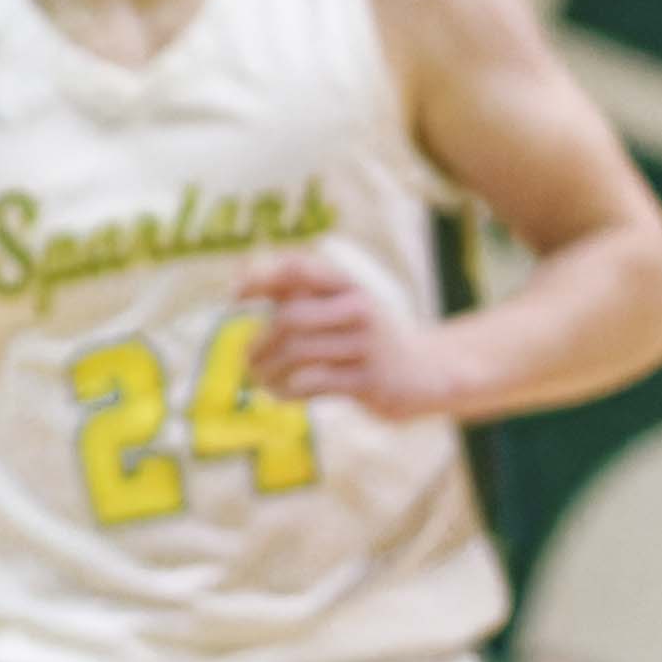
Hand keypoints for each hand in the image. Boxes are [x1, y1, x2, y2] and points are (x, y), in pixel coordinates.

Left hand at [242, 249, 459, 416]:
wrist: (427, 373)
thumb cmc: (364, 336)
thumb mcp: (338, 306)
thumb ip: (294, 292)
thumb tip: (238, 281)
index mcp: (348, 284)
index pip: (298, 268)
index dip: (259, 277)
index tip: (234, 296)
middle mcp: (360, 308)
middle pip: (290, 318)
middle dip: (259, 341)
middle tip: (246, 359)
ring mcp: (368, 345)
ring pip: (298, 353)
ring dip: (268, 369)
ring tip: (258, 379)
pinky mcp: (372, 381)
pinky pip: (312, 382)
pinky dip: (286, 389)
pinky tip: (280, 393)